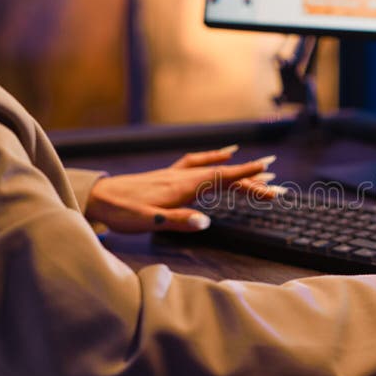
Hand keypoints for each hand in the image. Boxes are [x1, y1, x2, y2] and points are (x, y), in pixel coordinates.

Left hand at [86, 145, 281, 232]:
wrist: (97, 198)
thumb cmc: (121, 211)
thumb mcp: (148, 221)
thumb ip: (178, 221)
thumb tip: (207, 222)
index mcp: (182, 187)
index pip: (221, 179)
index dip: (247, 175)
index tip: (270, 173)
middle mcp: (184, 177)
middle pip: (225, 175)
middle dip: (253, 179)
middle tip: (278, 187)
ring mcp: (177, 174)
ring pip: (216, 169)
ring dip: (240, 169)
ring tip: (263, 168)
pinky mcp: (170, 175)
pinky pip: (199, 162)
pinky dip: (216, 157)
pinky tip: (225, 152)